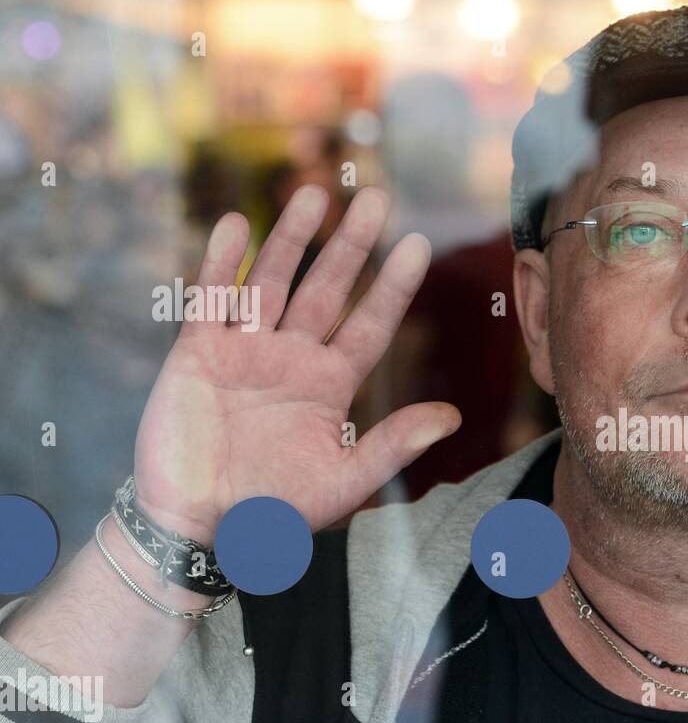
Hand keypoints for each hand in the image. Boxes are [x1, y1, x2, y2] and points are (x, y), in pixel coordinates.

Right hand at [133, 185, 460, 540]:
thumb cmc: (276, 510)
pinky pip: (213, 299)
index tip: (419, 244)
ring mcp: (245, 351)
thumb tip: (453, 416)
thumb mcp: (345, 480)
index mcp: (331, 384)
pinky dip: (223, 264)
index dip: (393, 286)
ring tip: (314, 196)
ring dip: (290, 239)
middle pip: (327, 290)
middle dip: (349, 246)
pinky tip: (238, 225)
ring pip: (273, 283)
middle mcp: (293, 358)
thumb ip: (394, 445)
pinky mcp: (197, 353)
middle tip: (374, 197)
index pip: (370, 325)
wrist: (200, 527)